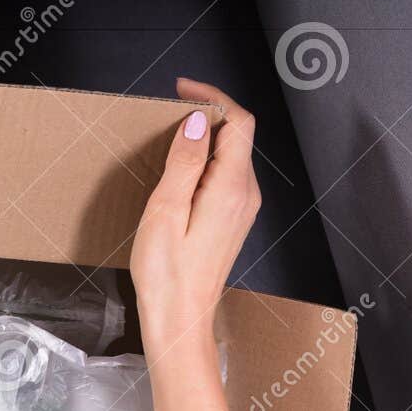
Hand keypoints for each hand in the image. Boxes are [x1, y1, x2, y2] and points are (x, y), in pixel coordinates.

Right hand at [129, 78, 260, 357]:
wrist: (179, 321)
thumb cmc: (167, 274)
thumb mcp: (166, 210)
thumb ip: (185, 162)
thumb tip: (197, 122)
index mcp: (231, 187)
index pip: (238, 122)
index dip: (213, 97)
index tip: (182, 89)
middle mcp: (245, 195)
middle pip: (237, 136)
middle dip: (206, 116)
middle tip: (168, 112)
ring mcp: (241, 210)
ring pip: (231, 157)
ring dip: (204, 141)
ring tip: (169, 140)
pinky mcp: (231, 222)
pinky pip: (224, 179)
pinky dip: (205, 164)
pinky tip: (178, 173)